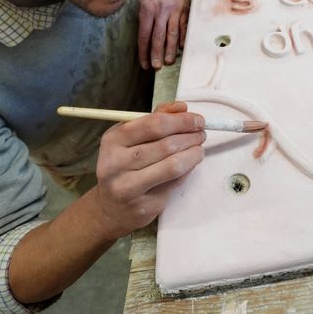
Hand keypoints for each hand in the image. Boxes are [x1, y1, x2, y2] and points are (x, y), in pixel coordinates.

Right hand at [93, 102, 204, 239]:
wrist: (111, 206)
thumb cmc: (125, 165)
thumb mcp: (132, 138)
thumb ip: (155, 118)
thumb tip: (181, 107)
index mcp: (112, 140)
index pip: (153, 124)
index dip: (181, 120)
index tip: (197, 119)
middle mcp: (116, 164)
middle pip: (166, 144)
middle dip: (190, 136)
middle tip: (201, 133)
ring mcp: (128, 187)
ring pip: (173, 165)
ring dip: (193, 153)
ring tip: (199, 148)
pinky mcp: (144, 205)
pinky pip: (174, 182)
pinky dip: (188, 170)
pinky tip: (190, 163)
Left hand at [138, 0, 189, 69]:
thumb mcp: (142, 1)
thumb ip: (143, 20)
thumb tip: (144, 43)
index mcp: (147, 9)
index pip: (144, 35)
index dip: (144, 51)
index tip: (144, 63)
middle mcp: (161, 11)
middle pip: (158, 37)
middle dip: (157, 54)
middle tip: (156, 67)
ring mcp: (174, 11)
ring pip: (172, 34)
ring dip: (170, 50)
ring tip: (168, 62)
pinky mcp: (185, 10)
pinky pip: (184, 28)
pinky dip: (182, 39)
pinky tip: (180, 49)